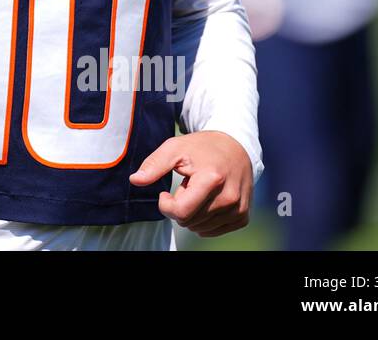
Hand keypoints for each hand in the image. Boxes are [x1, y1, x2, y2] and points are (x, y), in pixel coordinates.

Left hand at [130, 132, 252, 236]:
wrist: (236, 147)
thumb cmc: (201, 147)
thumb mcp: (174, 148)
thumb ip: (154, 165)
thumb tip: (134, 180)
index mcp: (212, 179)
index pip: (181, 212)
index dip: (166, 205)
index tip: (165, 193)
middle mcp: (228, 197)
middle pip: (188, 221)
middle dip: (179, 207)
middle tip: (186, 187)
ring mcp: (238, 209)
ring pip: (199, 228)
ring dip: (192, 213)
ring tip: (199, 191)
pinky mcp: (243, 217)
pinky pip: (213, 231)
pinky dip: (204, 220)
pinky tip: (207, 201)